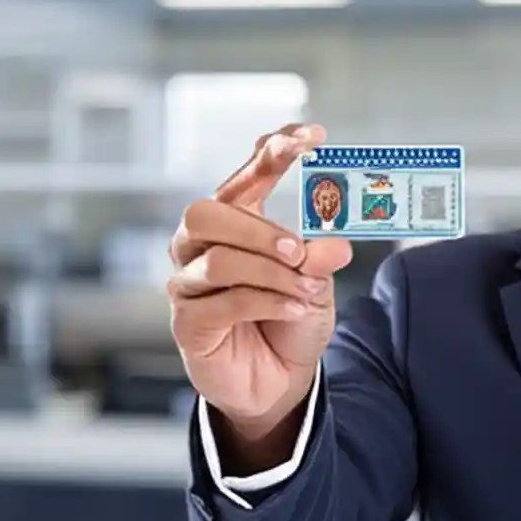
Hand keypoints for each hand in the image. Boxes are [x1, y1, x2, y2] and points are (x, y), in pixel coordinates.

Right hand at [168, 123, 352, 439]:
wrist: (278, 382)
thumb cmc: (290, 319)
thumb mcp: (315, 284)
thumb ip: (318, 258)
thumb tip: (333, 242)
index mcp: (233, 221)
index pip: (245, 174)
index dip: (274, 151)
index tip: (313, 137)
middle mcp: (200, 244)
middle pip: (209, 212)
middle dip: (261, 229)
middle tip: (300, 250)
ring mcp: (188, 282)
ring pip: (221, 260)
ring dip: (273, 275)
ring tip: (308, 292)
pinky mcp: (187, 322)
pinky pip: (224, 302)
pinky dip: (268, 303)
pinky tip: (295, 311)